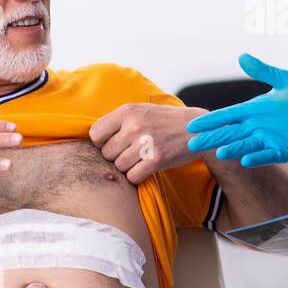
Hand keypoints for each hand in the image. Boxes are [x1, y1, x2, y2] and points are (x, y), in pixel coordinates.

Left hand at [89, 103, 206, 184]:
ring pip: (119, 166)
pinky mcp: (156, 160)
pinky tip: (147, 168)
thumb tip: (92, 137)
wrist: (196, 129)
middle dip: (117, 156)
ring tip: (141, 158)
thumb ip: (118, 120)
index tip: (114, 144)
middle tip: (132, 153)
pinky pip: (132, 177)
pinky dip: (138, 176)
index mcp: (127, 111)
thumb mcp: (141, 111)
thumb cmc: (165, 121)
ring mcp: (145, 143)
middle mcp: (134, 126)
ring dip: (128, 167)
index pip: (95, 134)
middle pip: (106, 153)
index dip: (102, 143)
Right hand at [184, 53, 287, 167]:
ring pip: (246, 146)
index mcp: (253, 111)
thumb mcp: (283, 79)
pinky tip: (247, 160)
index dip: (210, 121)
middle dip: (213, 139)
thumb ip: (263, 70)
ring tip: (219, 153)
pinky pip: (269, 155)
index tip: (192, 125)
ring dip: (233, 149)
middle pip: (230, 134)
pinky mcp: (285, 149)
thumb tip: (242, 56)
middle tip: (193, 144)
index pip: (227, 116)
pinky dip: (258, 157)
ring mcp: (270, 139)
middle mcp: (257, 127)